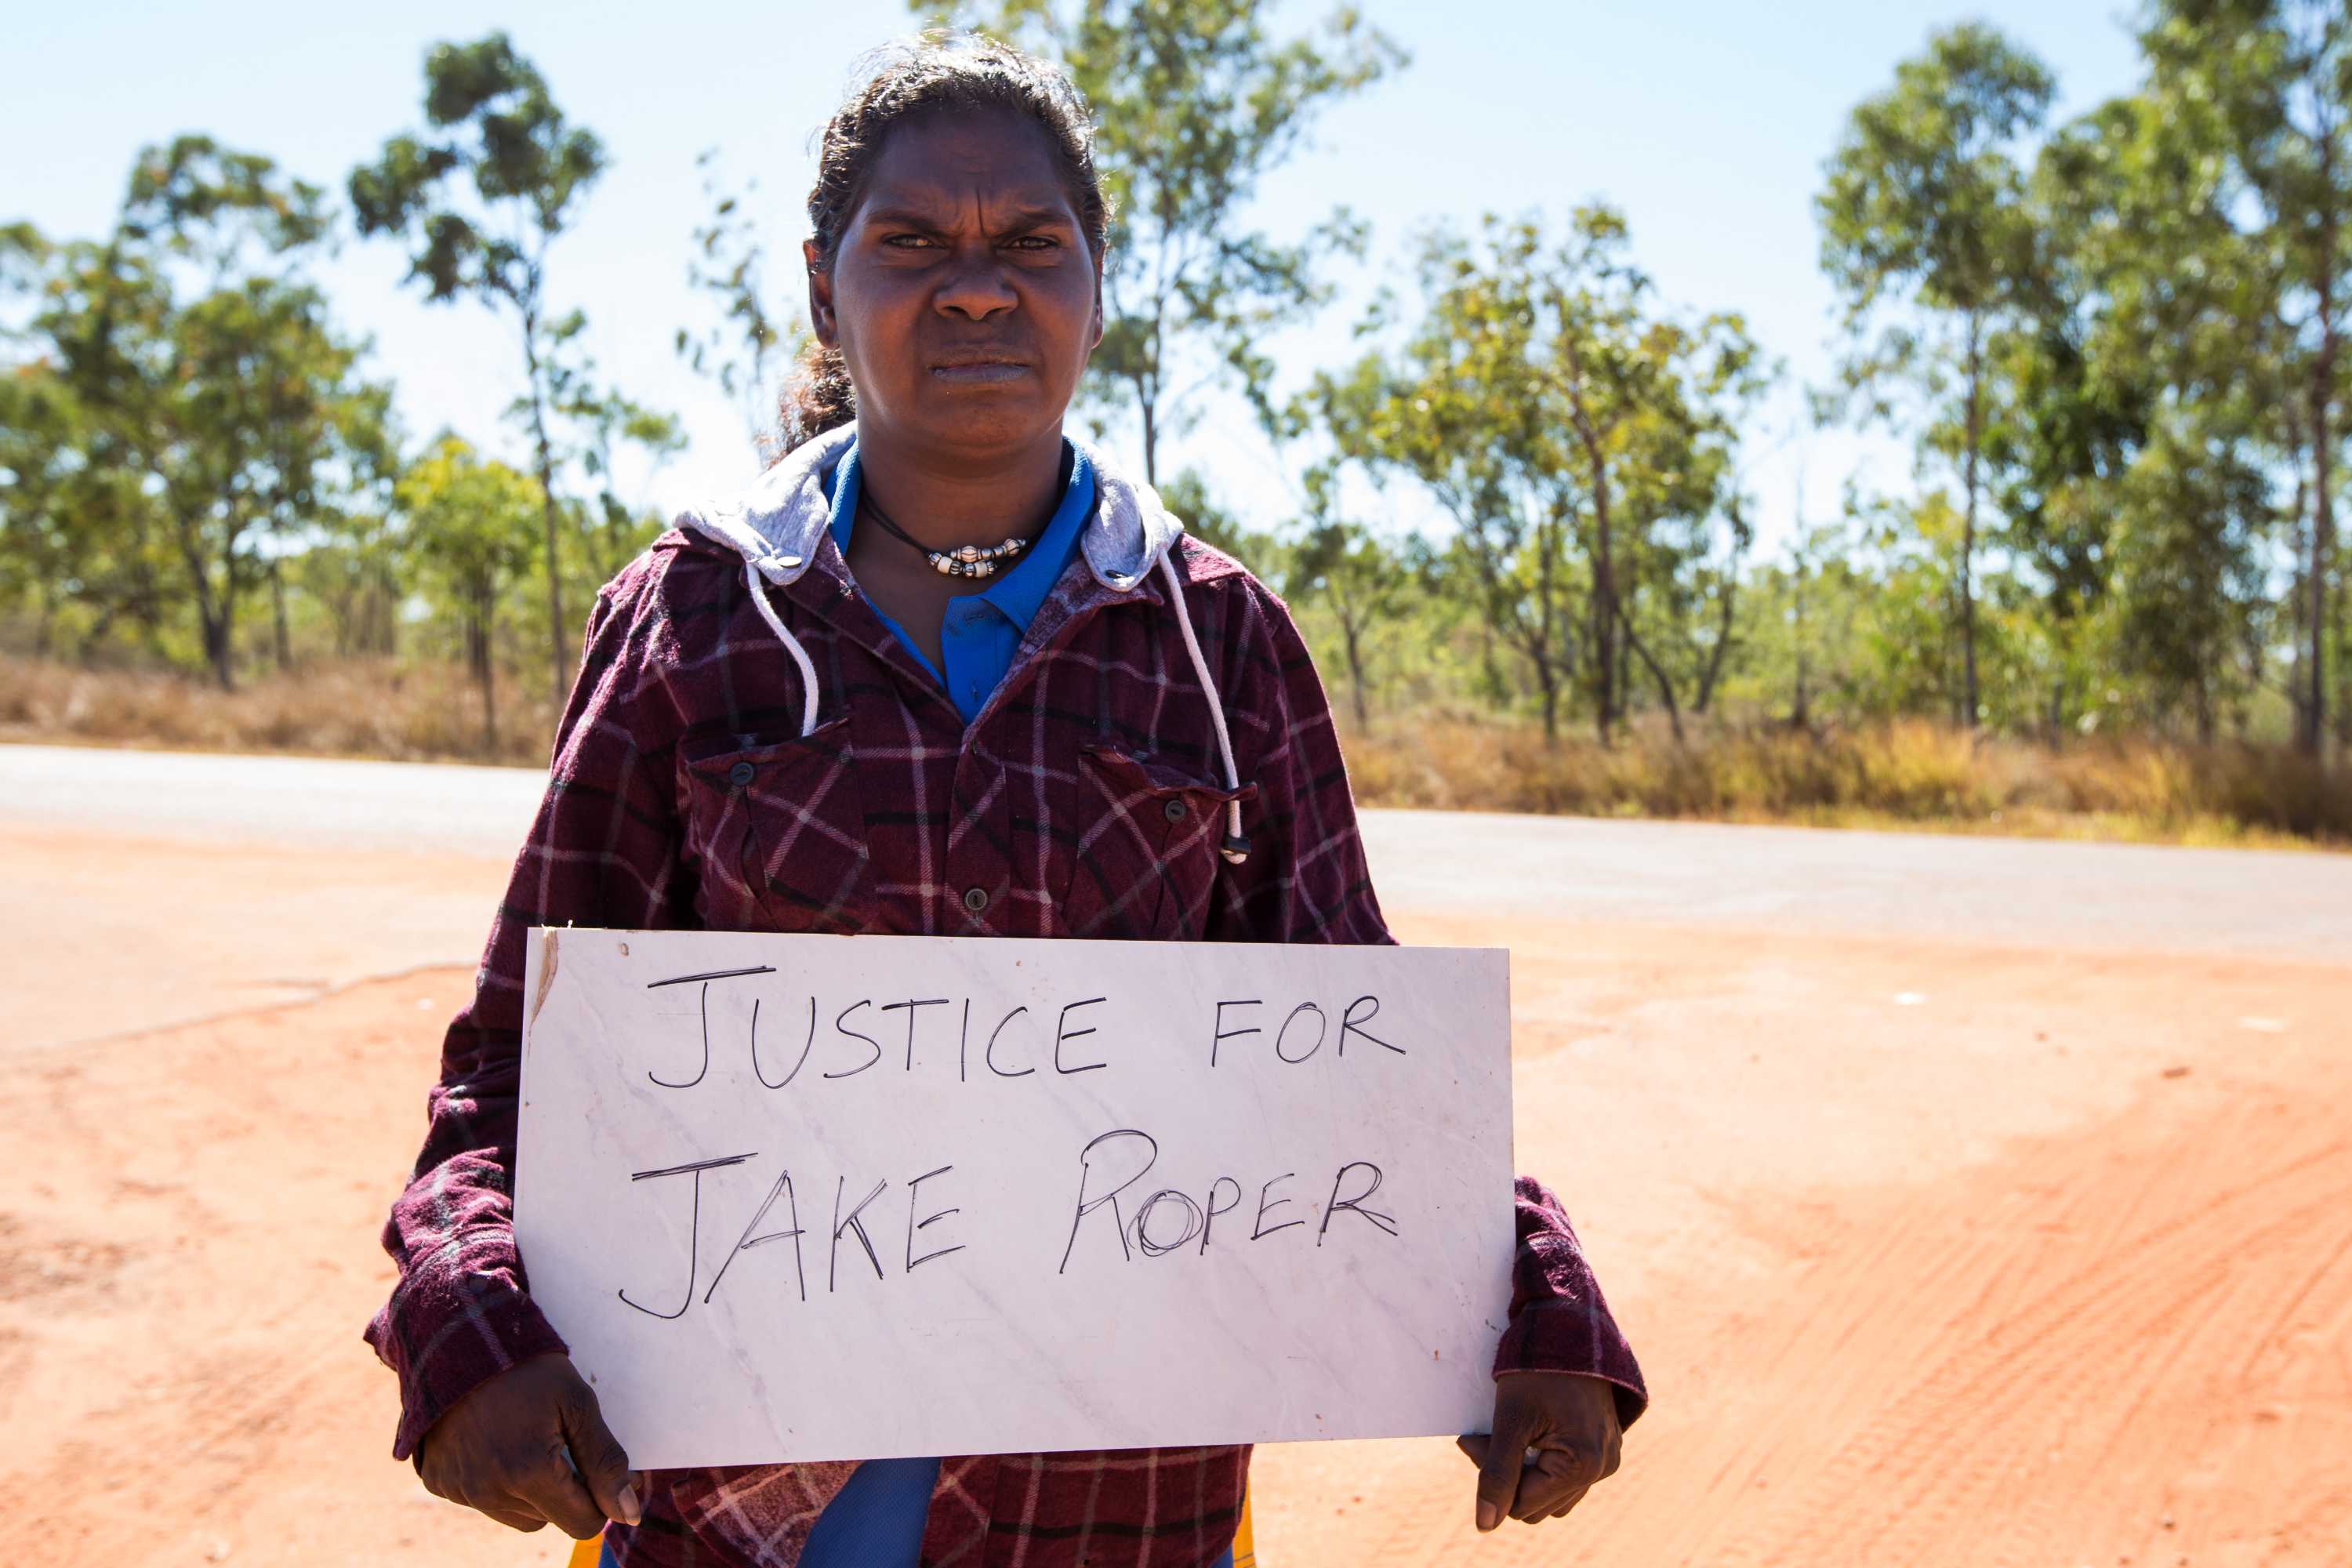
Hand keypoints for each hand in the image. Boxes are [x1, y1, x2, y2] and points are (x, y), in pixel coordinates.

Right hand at [417, 1352, 644, 1538]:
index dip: (599, 1499)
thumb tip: (628, 1514)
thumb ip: (605, 1462)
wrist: (457, 1341)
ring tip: (526, 1438)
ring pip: (519, 1515)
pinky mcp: (440, 1484)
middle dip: (565, 1489)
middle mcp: (490, 1491)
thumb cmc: (526, 1367)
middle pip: (551, 1519)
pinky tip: (496, 1442)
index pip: (582, 1523)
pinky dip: (497, 1482)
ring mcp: (461, 1490)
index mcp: (529, 1473)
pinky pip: (484, 1500)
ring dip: (531, 1490)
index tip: (596, 1467)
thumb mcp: (578, 1404)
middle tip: (559, 1441)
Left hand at [1457, 1371, 1622, 1530]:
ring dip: (1524, 1470)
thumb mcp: (1510, 1420)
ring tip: (1509, 1432)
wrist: (1570, 1327)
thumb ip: (1496, 1474)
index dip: (1490, 1475)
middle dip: (1507, 1473)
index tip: (1473, 1439)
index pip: (1521, 1505)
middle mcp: (1603, 1469)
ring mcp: (1607, 1459)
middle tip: (1486, 1434)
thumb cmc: (1538, 1369)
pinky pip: (1566, 1474)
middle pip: (1536, 1503)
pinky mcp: (1603, 1447)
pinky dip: (1542, 1461)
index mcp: (1584, 1465)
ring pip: (1550, 1492)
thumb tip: (1485, 1525)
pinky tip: (1531, 1431)